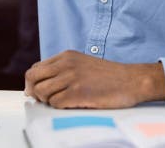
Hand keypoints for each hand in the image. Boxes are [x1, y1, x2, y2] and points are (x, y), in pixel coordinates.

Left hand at [24, 50, 164, 108]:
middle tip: (45, 100)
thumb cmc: (108, 76)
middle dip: (35, 92)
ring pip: (41, 92)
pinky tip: (71, 105)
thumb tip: (36, 85)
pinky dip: (59, 108)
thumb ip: (62, 69)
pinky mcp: (78, 93)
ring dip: (47, 101)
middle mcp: (66, 64)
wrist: (131, 80)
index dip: (33, 83)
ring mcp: (72, 78)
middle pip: (33, 79)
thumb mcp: (82, 63)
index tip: (38, 92)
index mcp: (66, 56)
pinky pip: (55, 103)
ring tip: (61, 102)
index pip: (35, 68)